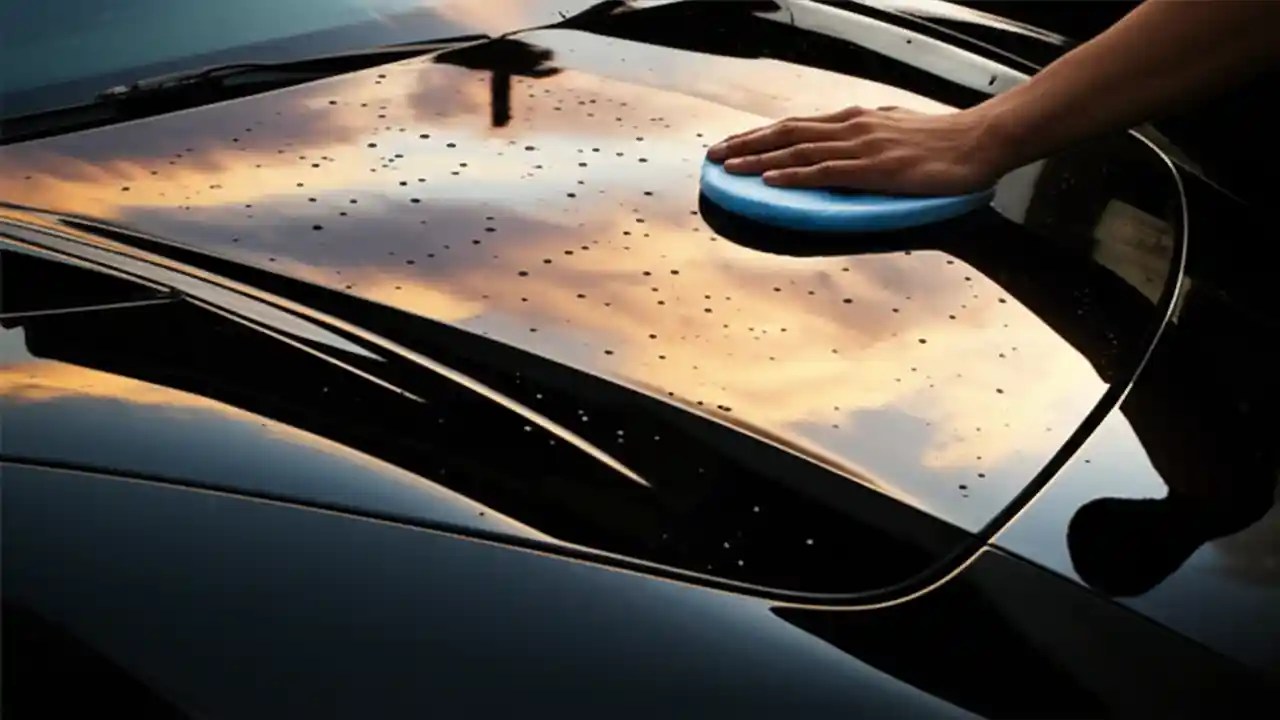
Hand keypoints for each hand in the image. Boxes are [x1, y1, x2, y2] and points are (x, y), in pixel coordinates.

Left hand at [706, 106, 1011, 194]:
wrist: (980, 141)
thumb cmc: (942, 141)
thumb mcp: (895, 131)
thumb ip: (867, 138)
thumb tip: (847, 148)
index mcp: (855, 120)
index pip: (797, 126)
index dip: (761, 135)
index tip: (732, 144)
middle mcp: (851, 127)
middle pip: (787, 133)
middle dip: (746, 143)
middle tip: (713, 155)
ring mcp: (861, 146)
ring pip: (798, 150)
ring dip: (759, 158)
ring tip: (728, 167)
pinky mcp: (875, 169)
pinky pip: (826, 172)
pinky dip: (794, 175)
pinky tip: (770, 181)